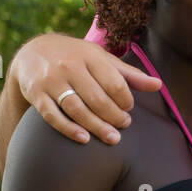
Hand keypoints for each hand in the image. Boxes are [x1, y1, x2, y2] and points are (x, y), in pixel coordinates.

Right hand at [14, 33, 160, 144]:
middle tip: (123, 125)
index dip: (125, 100)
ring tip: (112, 138)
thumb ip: (129, 74)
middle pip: (97, 98)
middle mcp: (69, 67)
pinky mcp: (35, 93)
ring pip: (76, 108)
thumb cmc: (76, 57)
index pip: (114, 83)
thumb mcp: (101, 58)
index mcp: (90, 56)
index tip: (129, 109)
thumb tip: (158, 85)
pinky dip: (68, 128)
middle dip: (114, 116)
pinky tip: (84, 139)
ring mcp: (50, 80)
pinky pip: (52, 115)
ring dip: (96, 126)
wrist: (33, 52)